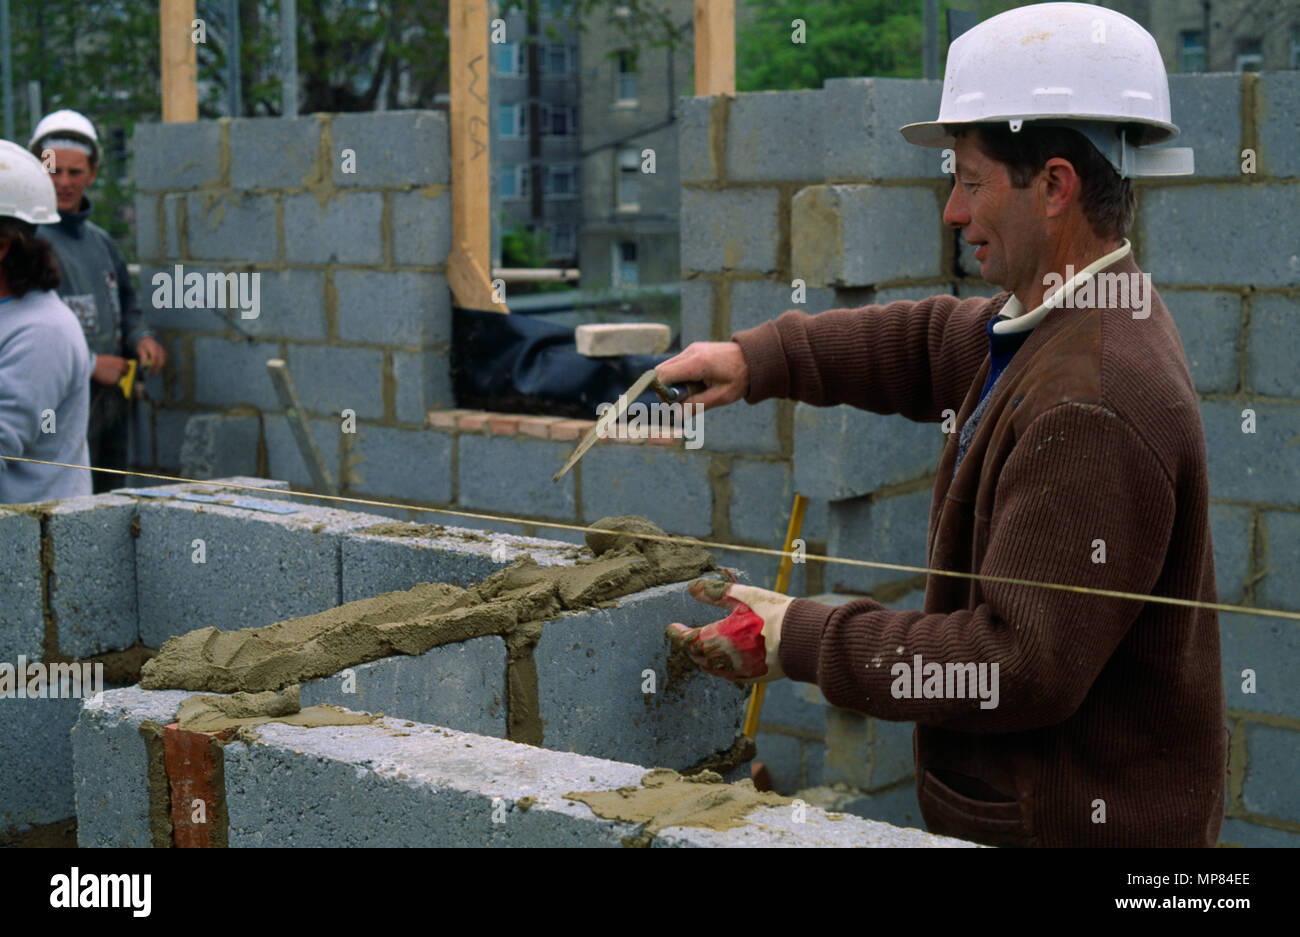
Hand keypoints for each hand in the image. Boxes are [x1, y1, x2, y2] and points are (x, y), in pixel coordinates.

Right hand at [91, 354, 129, 385]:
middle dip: (122, 373)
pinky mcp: (114, 381)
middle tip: (115, 373)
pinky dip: (110, 381)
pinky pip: (113, 382)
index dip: (125, 368)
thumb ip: (117, 363)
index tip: (123, 369)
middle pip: (126, 372)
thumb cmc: (99, 361)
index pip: (128, 366)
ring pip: (119, 378)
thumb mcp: (110, 359)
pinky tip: (104, 377)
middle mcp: (122, 368)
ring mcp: (118, 375)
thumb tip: (122, 367)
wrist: (92, 365)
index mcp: (121, 361)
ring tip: (105, 374)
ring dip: (114, 377)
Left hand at [136, 335, 166, 374]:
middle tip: (151, 374)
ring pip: (163, 362)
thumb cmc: (142, 345)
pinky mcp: (165, 354)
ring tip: (153, 372)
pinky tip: (156, 368)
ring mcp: (163, 351)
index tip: (149, 371)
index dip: (152, 365)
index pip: (155, 357)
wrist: (147, 339)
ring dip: (158, 368)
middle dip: (156, 369)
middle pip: (161, 361)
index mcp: (153, 347)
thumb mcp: (140, 350)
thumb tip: (145, 365)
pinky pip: (164, 361)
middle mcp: (160, 349)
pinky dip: (160, 366)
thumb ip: (143, 357)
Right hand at [656, 341, 748, 409]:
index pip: (663, 375)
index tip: (672, 403)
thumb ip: (697, 405)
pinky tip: (697, 382)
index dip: (662, 391)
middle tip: (683, 400)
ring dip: (674, 382)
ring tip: (694, 390)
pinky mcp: (693, 350)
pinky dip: (680, 376)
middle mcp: (691, 352)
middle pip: (661, 370)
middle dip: (666, 388)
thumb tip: (676, 414)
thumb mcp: (720, 397)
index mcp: (697, 363)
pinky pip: (677, 364)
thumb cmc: (740, 378)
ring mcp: (691, 349)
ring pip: (668, 367)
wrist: (754, 358)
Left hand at [666, 578, 793, 683]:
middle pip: (697, 656)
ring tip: (701, 647)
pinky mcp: (752, 678)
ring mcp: (738, 671)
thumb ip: (714, 592)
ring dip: (702, 657)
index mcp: (718, 638)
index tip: (672, 628)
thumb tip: (691, 587)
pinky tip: (723, 658)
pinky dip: (719, 666)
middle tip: (685, 636)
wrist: (802, 637)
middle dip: (689, 646)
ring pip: (711, 668)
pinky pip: (728, 674)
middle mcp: (724, 659)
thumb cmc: (772, 613)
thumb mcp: (743, 596)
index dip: (676, 634)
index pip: (687, 639)